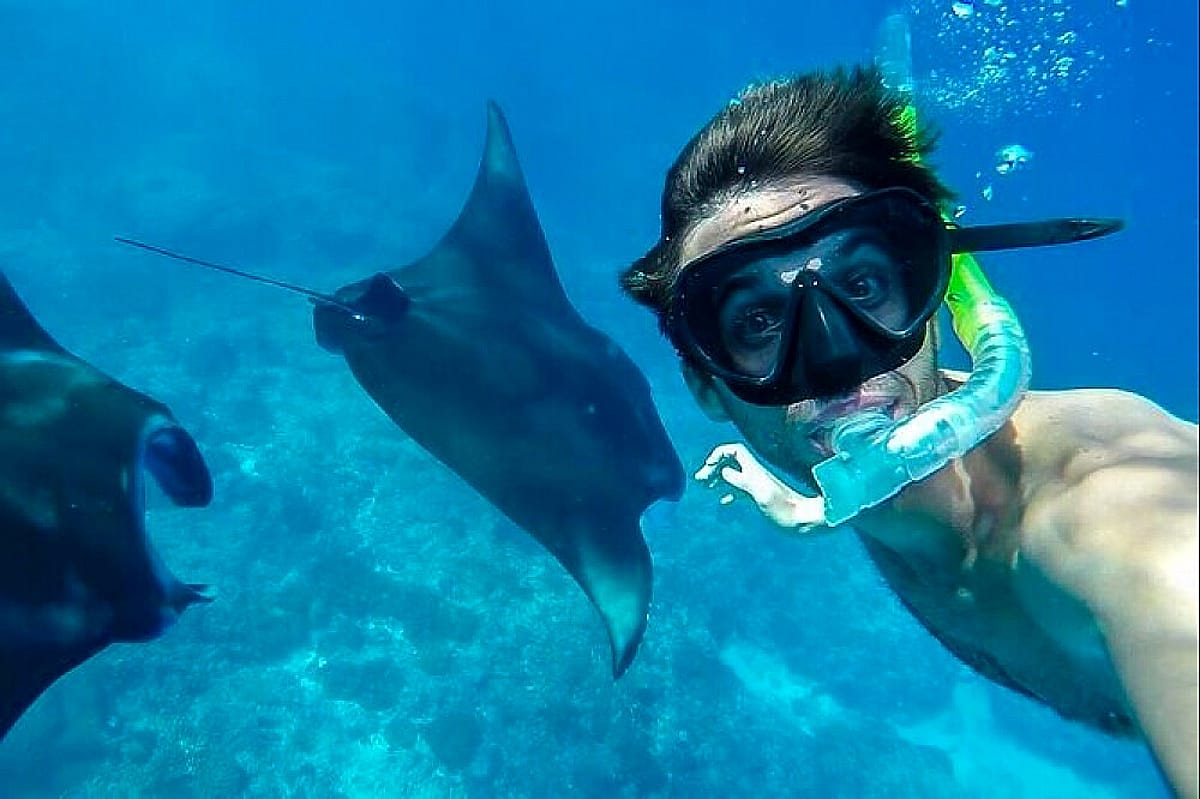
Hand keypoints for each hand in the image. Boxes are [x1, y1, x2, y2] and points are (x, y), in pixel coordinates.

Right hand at [694, 443, 828, 533]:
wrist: (806, 522)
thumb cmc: (786, 511)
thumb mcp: (762, 496)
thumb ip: (743, 482)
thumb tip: (723, 473)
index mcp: (755, 471)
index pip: (733, 451)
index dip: (718, 455)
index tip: (708, 471)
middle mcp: (755, 475)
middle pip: (730, 462)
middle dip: (713, 467)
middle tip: (699, 480)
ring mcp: (758, 486)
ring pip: (733, 475)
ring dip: (717, 478)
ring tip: (705, 487)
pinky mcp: (761, 498)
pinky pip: (740, 490)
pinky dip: (728, 492)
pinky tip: (723, 502)